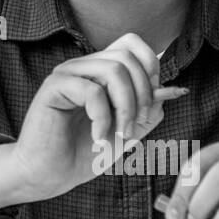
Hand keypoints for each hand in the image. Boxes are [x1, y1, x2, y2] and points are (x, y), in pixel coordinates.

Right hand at [10, 33, 164, 201]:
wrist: (48, 175)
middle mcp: (82, 66)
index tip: (151, 103)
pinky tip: (97, 138)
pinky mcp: (53, 88)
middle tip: (136, 127)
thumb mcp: (127, 131)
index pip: (132, 43)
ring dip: (126, 107)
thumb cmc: (82, 153)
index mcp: (99, 70)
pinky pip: (92, 90)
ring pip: (113, 70)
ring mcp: (66, 74)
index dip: (150, 68)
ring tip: (120, 135)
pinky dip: (103, 118)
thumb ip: (148, 110)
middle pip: (127, 56)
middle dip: (143, 94)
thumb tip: (170, 89)